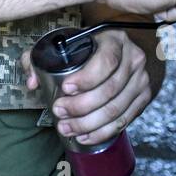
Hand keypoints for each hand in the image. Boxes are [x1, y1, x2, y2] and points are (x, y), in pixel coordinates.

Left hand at [20, 29, 150, 145]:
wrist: (121, 49)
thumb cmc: (89, 47)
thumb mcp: (65, 42)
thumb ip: (39, 56)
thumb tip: (32, 82)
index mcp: (115, 39)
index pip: (105, 61)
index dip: (86, 79)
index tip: (65, 89)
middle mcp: (134, 58)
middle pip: (109, 90)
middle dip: (81, 107)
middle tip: (60, 113)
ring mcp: (142, 79)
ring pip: (117, 109)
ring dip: (89, 124)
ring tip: (67, 128)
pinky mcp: (144, 98)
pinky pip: (125, 120)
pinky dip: (103, 132)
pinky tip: (85, 136)